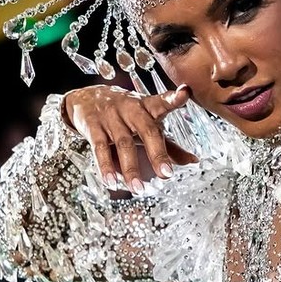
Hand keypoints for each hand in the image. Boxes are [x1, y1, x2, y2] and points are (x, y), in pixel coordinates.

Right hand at [63, 84, 197, 191]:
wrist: (86, 98)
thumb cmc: (125, 115)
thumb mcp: (147, 123)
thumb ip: (170, 145)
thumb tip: (194, 161)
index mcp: (148, 107)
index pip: (163, 101)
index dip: (174, 98)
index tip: (184, 93)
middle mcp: (132, 109)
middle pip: (147, 130)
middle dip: (157, 152)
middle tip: (166, 174)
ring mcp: (111, 117)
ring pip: (124, 143)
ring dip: (131, 168)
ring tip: (138, 188)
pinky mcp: (93, 126)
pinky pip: (100, 148)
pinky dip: (106, 166)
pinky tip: (111, 181)